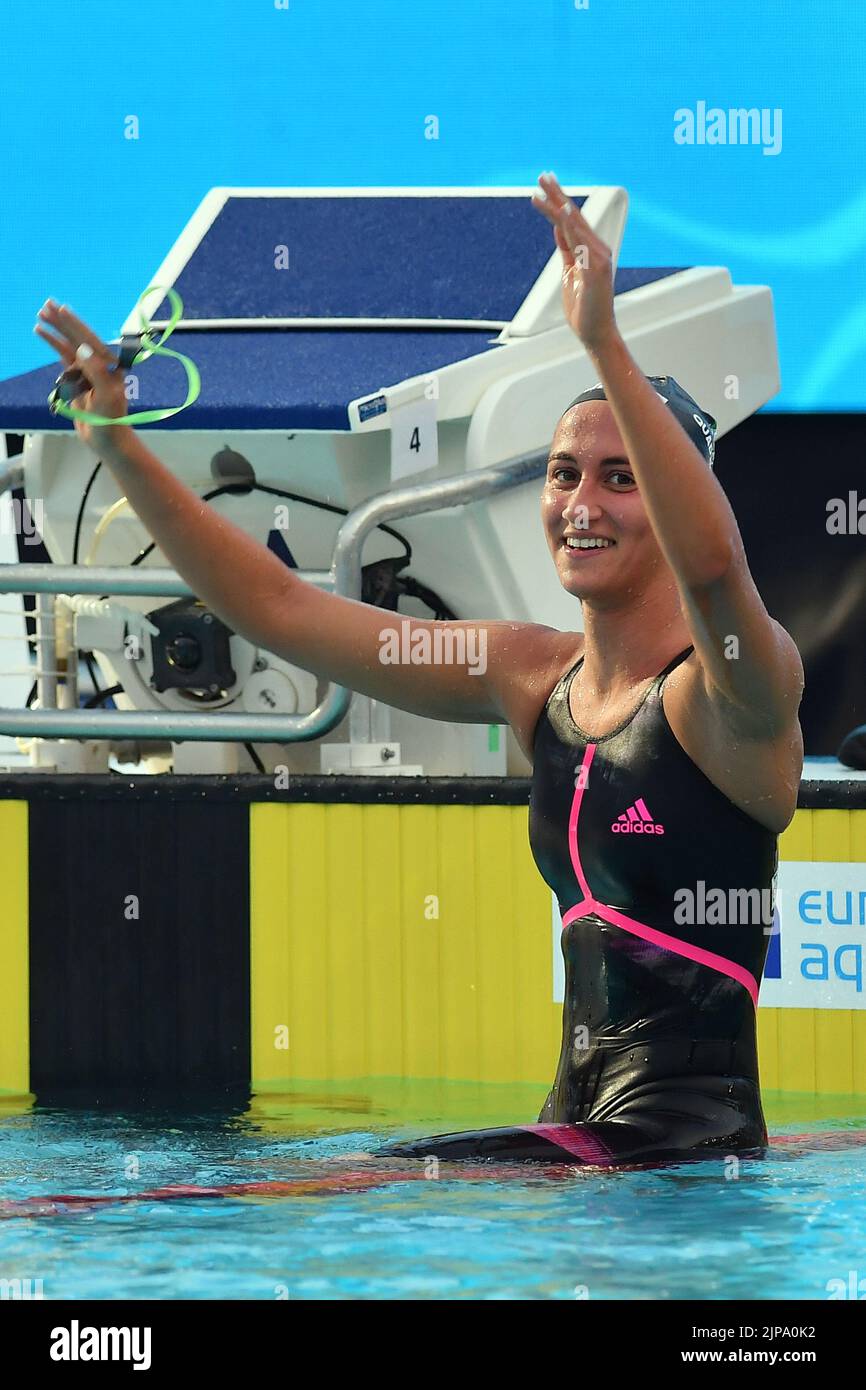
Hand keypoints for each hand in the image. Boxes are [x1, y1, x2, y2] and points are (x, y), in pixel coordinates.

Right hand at [34, 300, 128, 449]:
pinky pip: (63, 358)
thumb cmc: (111, 419)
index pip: (89, 339)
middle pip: (78, 337)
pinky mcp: (77, 378)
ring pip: (68, 345)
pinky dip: (53, 345)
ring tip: (40, 314)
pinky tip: (42, 333)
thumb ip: (96, 371)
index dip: (75, 324)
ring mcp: (87, 370)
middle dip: (62, 321)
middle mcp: (99, 363)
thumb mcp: (107, 395)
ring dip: (55, 330)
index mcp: (110, 364)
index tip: (61, 310)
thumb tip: (82, 349)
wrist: (106, 438)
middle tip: (46, 304)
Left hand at [531, 172, 617, 351]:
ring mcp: (599, 258)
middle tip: (542, 175)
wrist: (595, 332)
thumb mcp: (569, 270)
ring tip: (544, 187)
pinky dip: (572, 226)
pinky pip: (582, 243)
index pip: (572, 219)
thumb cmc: (584, 305)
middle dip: (557, 194)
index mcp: (591, 249)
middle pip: (574, 216)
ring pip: (576, 225)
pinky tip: (563, 211)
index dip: (558, 200)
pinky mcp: (597, 270)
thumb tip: (557, 224)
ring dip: (559, 205)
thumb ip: (566, 247)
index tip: (544, 183)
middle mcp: (598, 249)